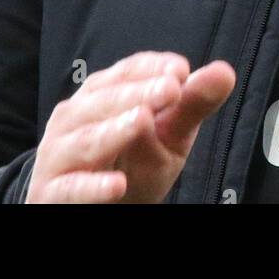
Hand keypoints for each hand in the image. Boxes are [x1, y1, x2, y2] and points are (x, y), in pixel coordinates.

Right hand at [26, 51, 235, 202]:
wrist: (102, 210)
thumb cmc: (134, 163)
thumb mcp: (170, 134)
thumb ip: (192, 104)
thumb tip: (225, 72)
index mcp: (101, 93)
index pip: (125, 71)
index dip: (152, 68)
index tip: (181, 69)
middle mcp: (74, 116)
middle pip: (105, 100)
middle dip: (138, 93)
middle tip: (171, 89)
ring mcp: (60, 154)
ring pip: (86, 139)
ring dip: (114, 130)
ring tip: (142, 121)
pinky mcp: (53, 192)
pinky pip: (71, 188)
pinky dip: (93, 187)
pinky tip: (117, 185)